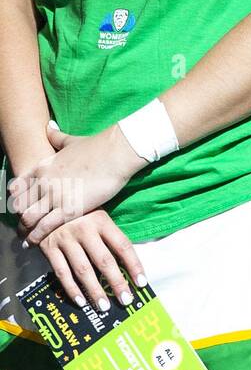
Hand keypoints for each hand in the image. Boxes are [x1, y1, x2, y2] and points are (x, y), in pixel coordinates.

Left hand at [10, 122, 145, 240]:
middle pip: (20, 204)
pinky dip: (37, 236)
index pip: (18, 187)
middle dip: (19, 217)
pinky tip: (36, 243)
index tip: (19, 207)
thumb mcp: (71, 140)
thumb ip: (57, 137)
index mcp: (43, 166)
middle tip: (21, 227)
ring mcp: (54, 195)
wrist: (116, 153)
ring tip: (27, 238)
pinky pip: (44, 226)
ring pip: (28, 217)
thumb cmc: (97, 146)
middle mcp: (44, 181)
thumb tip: (48, 126)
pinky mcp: (68, 208)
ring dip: (25, 229)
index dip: (16, 199)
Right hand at [40, 210, 146, 311]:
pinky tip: (80, 301)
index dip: (134, 265)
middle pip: (104, 261)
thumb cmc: (80, 214)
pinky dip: (71, 289)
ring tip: (104, 306)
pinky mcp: (48, 248)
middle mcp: (84, 229)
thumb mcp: (98, 218)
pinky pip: (62, 272)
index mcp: (102, 221)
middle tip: (126, 300)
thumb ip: (110, 238)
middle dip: (116, 282)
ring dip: (94, 290)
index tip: (141, 283)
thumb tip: (127, 267)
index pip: (123, 246)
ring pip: (83, 270)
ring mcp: (65, 239)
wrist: (46, 204)